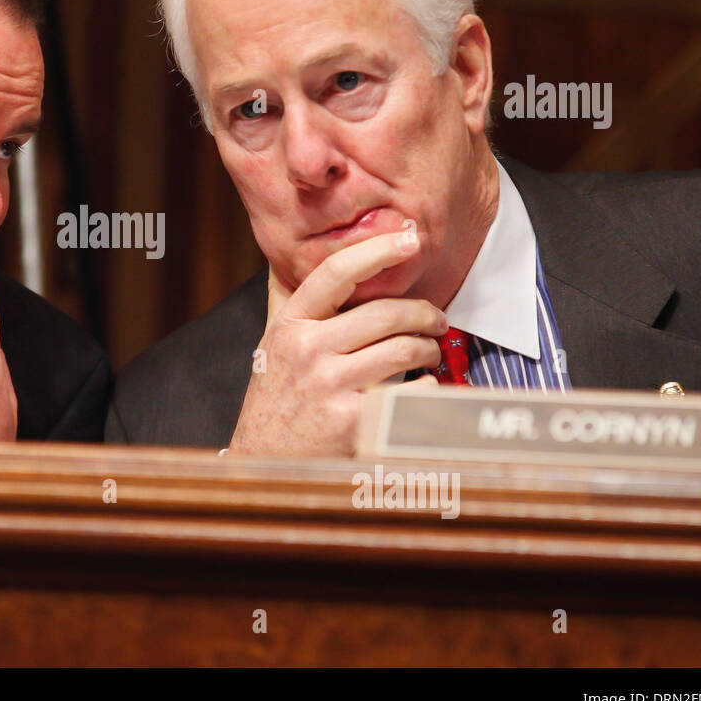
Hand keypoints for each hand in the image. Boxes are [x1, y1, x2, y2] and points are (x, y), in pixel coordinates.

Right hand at [228, 222, 444, 456]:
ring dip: (429, 349)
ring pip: (404, 350)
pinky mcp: (354, 422)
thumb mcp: (273, 345)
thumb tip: (301, 258)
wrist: (264, 461)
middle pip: (385, 314)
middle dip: (424, 313)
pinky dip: (426, 388)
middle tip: (436, 319)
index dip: (377, 250)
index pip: (336, 272)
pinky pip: (411, 392)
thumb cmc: (275, 399)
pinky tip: (420, 389)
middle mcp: (307, 351)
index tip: (408, 238)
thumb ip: (293, 305)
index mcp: (290, 325)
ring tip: (429, 352)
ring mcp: (330, 387)